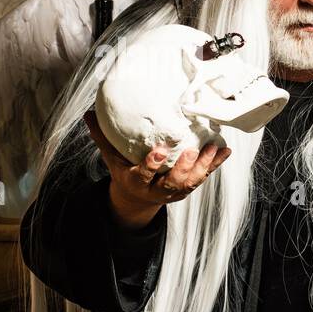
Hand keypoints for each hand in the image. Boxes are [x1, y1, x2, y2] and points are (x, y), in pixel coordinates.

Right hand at [83, 109, 230, 228]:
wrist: (136, 196)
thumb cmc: (124, 169)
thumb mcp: (111, 157)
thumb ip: (102, 137)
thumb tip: (88, 114)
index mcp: (136, 181)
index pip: (144, 175)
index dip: (152, 165)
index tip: (160, 151)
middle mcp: (156, 190)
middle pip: (172, 183)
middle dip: (183, 169)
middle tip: (192, 150)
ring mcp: (173, 192)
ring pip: (190, 183)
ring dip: (203, 166)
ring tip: (213, 147)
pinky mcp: (186, 188)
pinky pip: (202, 177)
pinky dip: (214, 165)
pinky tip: (224, 151)